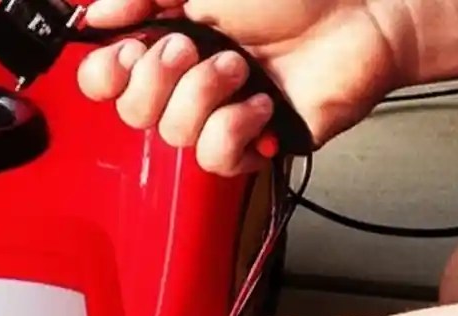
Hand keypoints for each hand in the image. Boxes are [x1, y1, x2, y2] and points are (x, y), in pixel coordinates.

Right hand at [75, 0, 410, 174]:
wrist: (362, 15)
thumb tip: (94, 14)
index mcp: (169, 41)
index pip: (105, 78)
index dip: (105, 74)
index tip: (127, 49)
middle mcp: (187, 82)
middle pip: (131, 111)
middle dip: (158, 78)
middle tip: (194, 48)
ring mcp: (217, 115)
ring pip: (171, 134)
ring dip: (203, 95)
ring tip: (242, 66)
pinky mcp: (251, 144)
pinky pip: (213, 159)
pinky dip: (233, 128)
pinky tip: (260, 102)